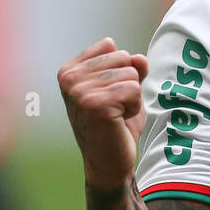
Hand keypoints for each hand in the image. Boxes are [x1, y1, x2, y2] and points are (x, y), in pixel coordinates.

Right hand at [57, 38, 148, 189]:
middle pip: (122, 57)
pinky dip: (134, 107)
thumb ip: (131, 67)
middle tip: (114, 108)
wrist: (109, 163)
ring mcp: (80, 92)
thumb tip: (140, 58)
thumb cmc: (115, 124)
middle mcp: (70, 78)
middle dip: (128, 83)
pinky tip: (119, 121)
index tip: (108, 95)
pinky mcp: (96, 105)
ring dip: (132, 97)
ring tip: (116, 115)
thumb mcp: (124, 88)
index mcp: (69, 70)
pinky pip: (134, 89)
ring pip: (130, 73)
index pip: (110, 46)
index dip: (120, 70)